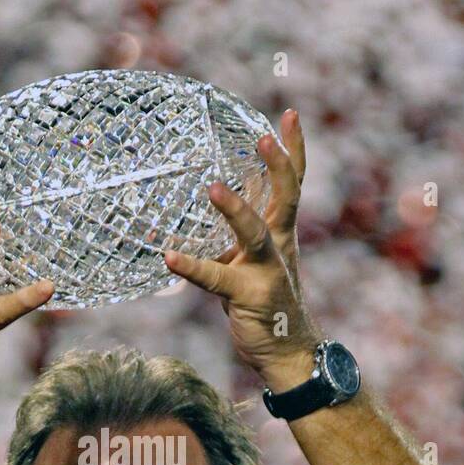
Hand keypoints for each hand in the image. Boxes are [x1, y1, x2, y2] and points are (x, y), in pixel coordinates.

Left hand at [163, 109, 320, 384]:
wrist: (287, 350)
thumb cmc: (264, 302)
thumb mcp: (252, 260)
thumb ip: (234, 234)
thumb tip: (204, 202)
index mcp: (280, 232)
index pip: (292, 183)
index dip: (292, 150)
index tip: (287, 114)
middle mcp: (279, 245)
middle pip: (285, 197)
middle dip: (278, 165)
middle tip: (262, 136)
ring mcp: (267, 271)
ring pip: (254, 234)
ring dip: (235, 210)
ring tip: (213, 188)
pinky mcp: (248, 296)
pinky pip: (217, 279)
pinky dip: (194, 267)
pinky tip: (170, 257)